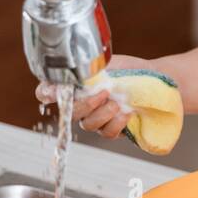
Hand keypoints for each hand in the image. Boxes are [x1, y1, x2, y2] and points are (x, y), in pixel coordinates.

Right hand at [35, 54, 150, 140]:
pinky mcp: (110, 129)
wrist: (151, 79)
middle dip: (86, 104)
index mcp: (73, 85)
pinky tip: (127, 113)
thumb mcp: (104, 64)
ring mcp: (94, 118)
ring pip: (87, 125)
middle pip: (69, 112)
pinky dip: (117, 123)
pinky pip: (106, 133)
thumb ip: (86, 70)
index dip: (46, 93)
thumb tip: (73, 76)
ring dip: (103, 114)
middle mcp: (79, 104)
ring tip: (118, 103)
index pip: (46, 92)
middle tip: (104, 93)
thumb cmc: (126, 69)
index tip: (56, 91)